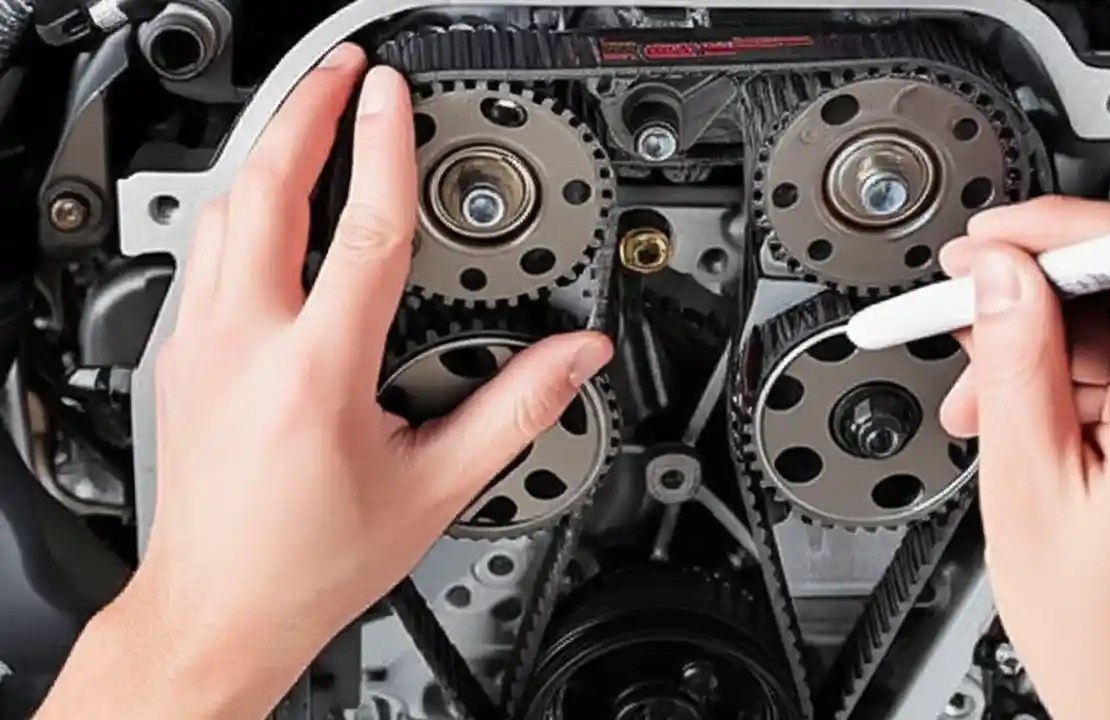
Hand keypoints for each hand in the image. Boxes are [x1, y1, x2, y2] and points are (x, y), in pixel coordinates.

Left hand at [38, 45, 611, 718]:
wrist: (219, 606)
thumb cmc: (311, 559)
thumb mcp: (435, 489)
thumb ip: (514, 409)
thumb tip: (576, 359)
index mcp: (316, 373)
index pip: (360, 232)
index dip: (383, 149)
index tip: (391, 96)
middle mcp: (244, 345)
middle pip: (265, 191)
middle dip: (306, 113)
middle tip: (343, 72)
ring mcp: (198, 346)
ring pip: (222, 213)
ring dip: (268, 153)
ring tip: (309, 118)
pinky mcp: (177, 357)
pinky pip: (203, 254)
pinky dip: (239, 206)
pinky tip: (265, 206)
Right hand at [951, 197, 1109, 719]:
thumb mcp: (1031, 487)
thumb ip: (1014, 361)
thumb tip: (999, 274)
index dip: (1058, 230)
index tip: (991, 242)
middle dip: (1041, 302)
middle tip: (965, 330)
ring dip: (1057, 354)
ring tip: (990, 413)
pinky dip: (1093, 387)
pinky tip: (1038, 429)